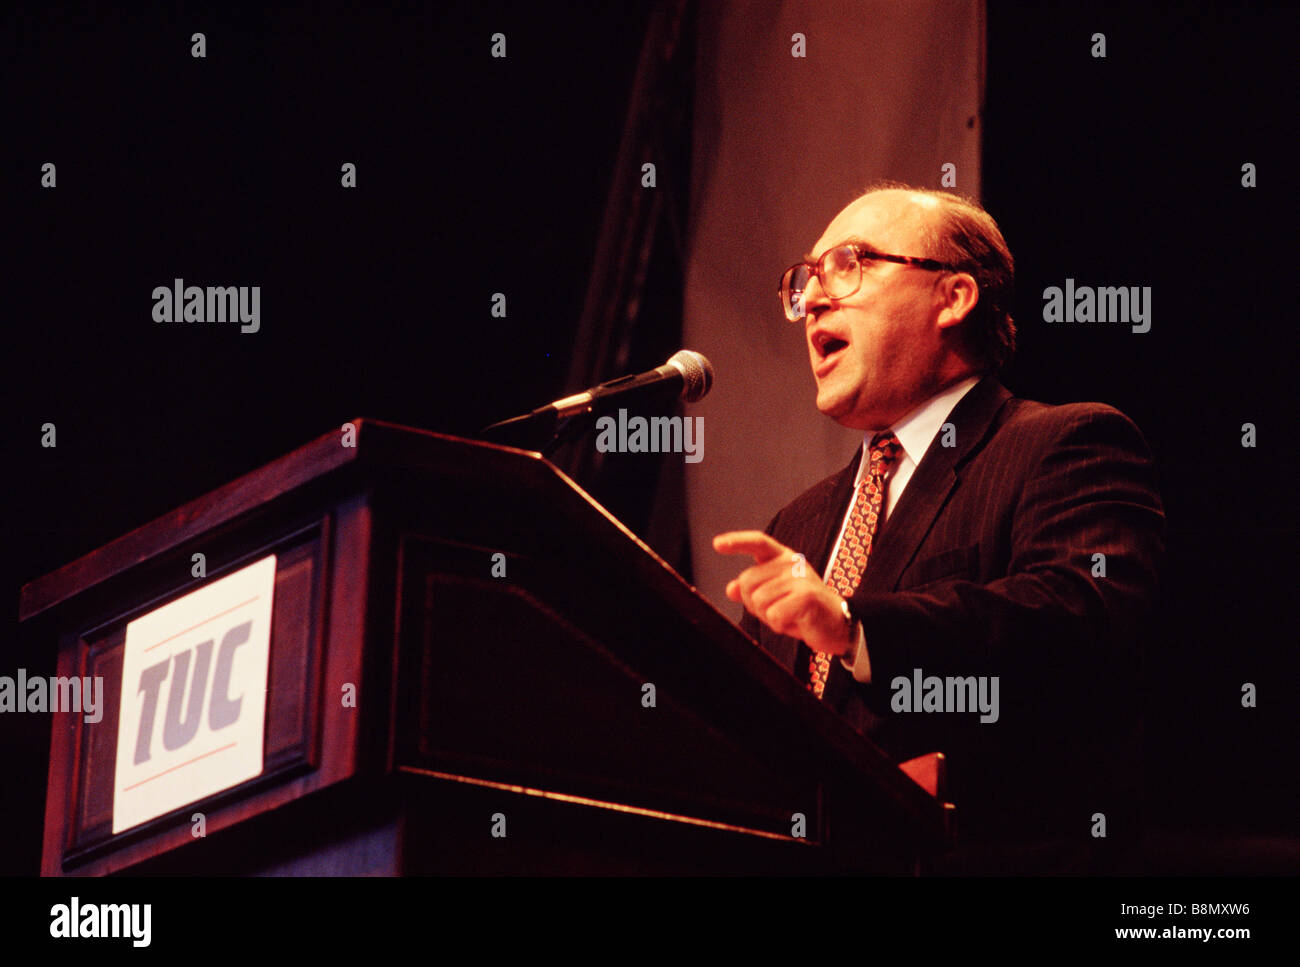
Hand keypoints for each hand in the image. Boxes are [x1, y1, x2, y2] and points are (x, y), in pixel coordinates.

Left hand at [713, 530, 853, 656]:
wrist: (838, 625)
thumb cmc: (804, 610)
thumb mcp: (775, 597)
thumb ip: (753, 590)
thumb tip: (732, 589)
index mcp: (784, 558)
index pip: (758, 542)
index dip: (737, 542)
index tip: (717, 544)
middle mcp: (792, 563)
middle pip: (748, 582)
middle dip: (755, 604)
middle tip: (778, 609)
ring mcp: (800, 578)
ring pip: (759, 601)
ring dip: (769, 616)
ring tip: (790, 615)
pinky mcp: (807, 596)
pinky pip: (773, 615)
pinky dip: (780, 625)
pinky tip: (796, 622)